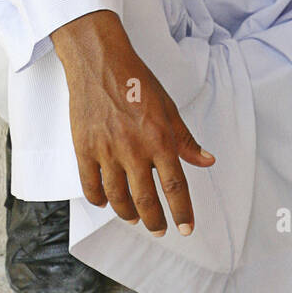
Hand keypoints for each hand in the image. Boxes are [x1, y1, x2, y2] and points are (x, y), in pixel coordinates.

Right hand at [51, 10, 214, 234]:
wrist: (100, 62)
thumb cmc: (137, 81)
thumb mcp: (169, 107)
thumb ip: (186, 139)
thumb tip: (207, 160)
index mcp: (159, 139)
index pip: (174, 186)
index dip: (182, 211)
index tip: (186, 228)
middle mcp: (134, 150)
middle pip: (146, 200)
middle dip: (155, 221)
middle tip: (160, 229)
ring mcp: (107, 152)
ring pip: (118, 198)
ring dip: (128, 214)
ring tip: (136, 218)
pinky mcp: (84, 149)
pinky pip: (91, 186)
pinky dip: (99, 199)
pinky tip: (106, 203)